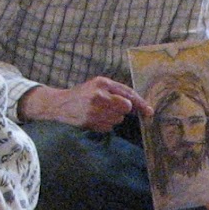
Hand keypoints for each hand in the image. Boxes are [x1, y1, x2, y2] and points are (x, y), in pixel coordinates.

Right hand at [19, 76, 150, 131]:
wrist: (58, 105)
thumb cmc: (82, 95)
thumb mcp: (97, 86)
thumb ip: (116, 92)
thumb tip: (135, 105)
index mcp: (102, 83)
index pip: (127, 93)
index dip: (140, 103)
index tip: (150, 111)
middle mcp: (99, 95)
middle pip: (125, 108)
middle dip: (121, 110)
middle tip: (109, 108)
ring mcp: (94, 109)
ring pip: (117, 119)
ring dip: (112, 118)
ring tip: (98, 113)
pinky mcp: (90, 121)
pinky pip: (108, 127)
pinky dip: (104, 125)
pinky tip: (94, 119)